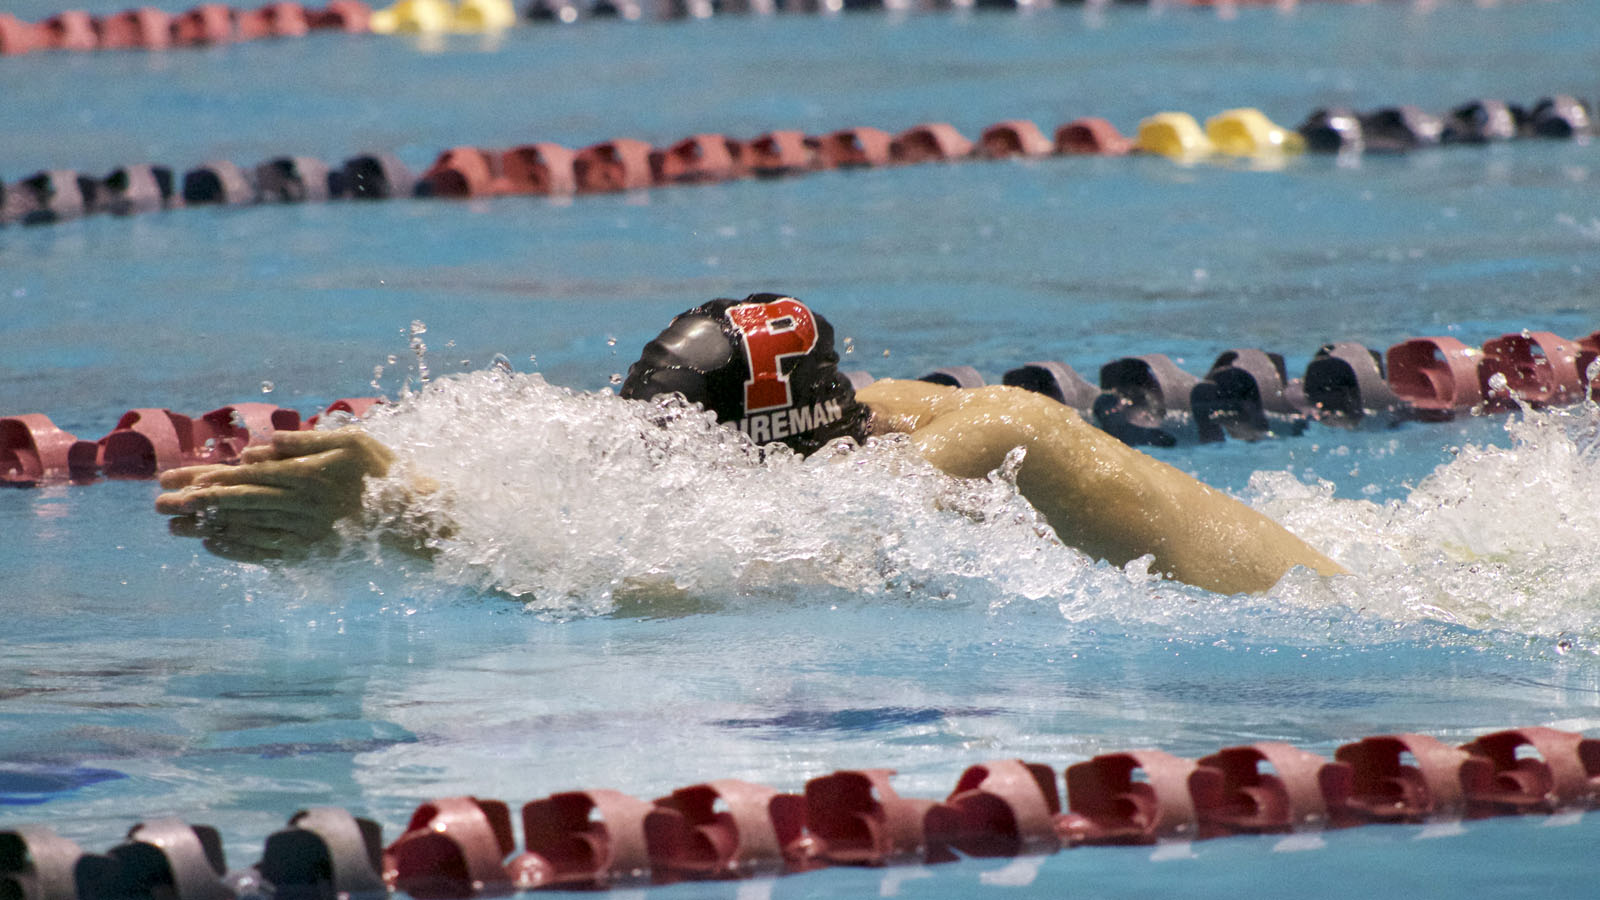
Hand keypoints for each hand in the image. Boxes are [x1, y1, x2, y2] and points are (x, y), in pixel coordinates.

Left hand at [155, 428, 393, 561]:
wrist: (415, 518)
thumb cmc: (384, 474)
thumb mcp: (353, 442)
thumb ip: (306, 442)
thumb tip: (261, 447)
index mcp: (307, 474)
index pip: (247, 477)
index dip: (209, 479)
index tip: (176, 480)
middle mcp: (300, 505)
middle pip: (238, 503)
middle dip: (195, 504)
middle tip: (158, 504)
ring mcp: (304, 532)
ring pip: (246, 529)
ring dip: (206, 528)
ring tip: (173, 527)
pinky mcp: (311, 554)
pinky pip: (267, 554)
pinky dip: (237, 550)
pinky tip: (212, 546)